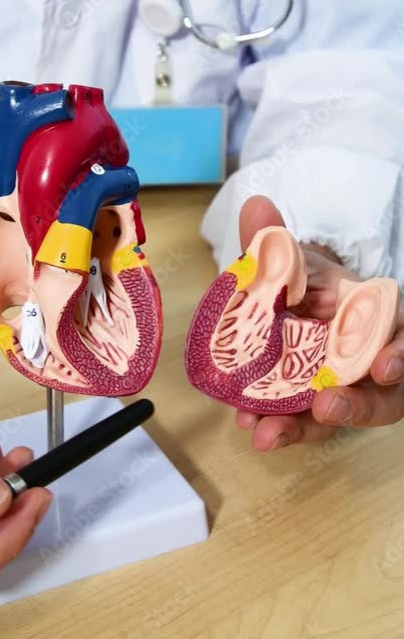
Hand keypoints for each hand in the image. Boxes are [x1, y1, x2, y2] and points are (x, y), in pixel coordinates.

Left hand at [235, 197, 403, 450]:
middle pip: (382, 394)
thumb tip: (255, 205)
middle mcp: (372, 359)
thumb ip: (276, 240)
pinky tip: (249, 425)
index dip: (399, 356)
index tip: (384, 367)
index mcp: (381, 318)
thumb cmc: (311, 285)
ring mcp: (346, 388)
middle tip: (325, 408)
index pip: (401, 340)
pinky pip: (306, 422)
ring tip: (267, 433)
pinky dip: (281, 425)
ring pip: (340, 414)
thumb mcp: (297, 261)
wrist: (295, 305)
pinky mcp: (317, 408)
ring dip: (306, 428)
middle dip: (356, 405)